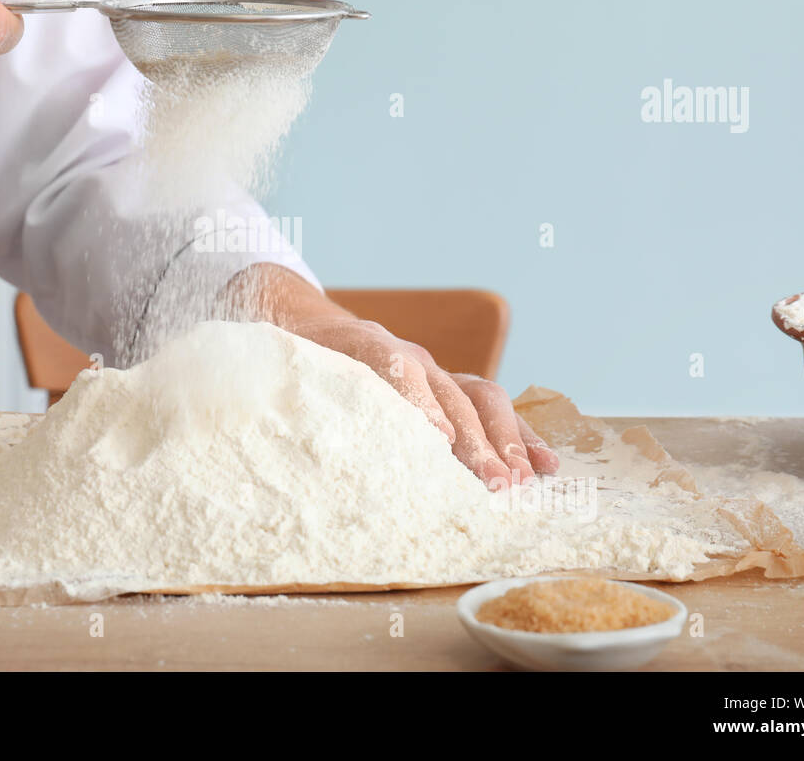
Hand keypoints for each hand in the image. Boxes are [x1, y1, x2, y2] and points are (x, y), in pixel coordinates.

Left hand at [228, 264, 557, 487]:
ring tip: (520, 482)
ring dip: (503, 440)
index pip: (392, 368)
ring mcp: (431, 369)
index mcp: (357, 344)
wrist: (300, 318)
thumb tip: (259, 419)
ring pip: (479, 396)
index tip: (437, 440)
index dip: (417, 403)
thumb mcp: (268, 365)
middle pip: (446, 393)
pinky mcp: (446, 386)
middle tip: (492, 485)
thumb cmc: (283, 352)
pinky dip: (519, 435)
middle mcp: (404, 354)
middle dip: (472, 441)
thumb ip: (272, 386)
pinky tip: (545, 466)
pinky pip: (490, 406)